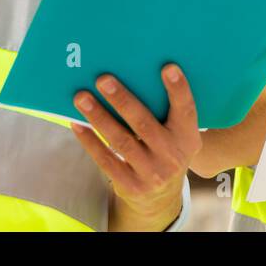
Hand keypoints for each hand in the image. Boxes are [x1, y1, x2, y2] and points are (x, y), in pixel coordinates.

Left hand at [70, 64, 201, 230]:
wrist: (161, 198)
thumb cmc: (165, 150)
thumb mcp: (176, 136)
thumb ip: (166, 112)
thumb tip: (135, 74)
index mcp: (187, 137)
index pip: (186, 111)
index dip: (179, 89)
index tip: (168, 67)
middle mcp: (172, 156)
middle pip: (144, 124)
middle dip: (122, 100)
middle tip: (103, 79)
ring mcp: (151, 173)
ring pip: (121, 140)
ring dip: (99, 117)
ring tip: (82, 98)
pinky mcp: (130, 185)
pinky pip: (106, 160)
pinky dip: (90, 141)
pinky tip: (78, 124)